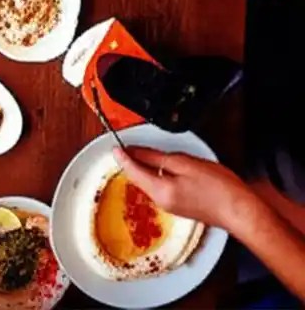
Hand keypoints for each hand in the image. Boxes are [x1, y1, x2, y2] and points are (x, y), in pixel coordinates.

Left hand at [112, 146, 258, 229]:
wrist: (241, 212)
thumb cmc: (220, 189)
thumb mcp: (185, 164)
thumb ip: (157, 158)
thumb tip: (136, 152)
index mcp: (159, 191)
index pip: (132, 171)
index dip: (123, 156)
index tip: (115, 146)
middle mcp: (161, 202)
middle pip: (138, 178)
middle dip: (131, 162)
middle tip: (127, 147)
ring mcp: (170, 206)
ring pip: (149, 183)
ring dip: (143, 169)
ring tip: (141, 153)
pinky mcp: (180, 207)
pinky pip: (160, 188)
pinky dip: (156, 176)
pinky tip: (161, 168)